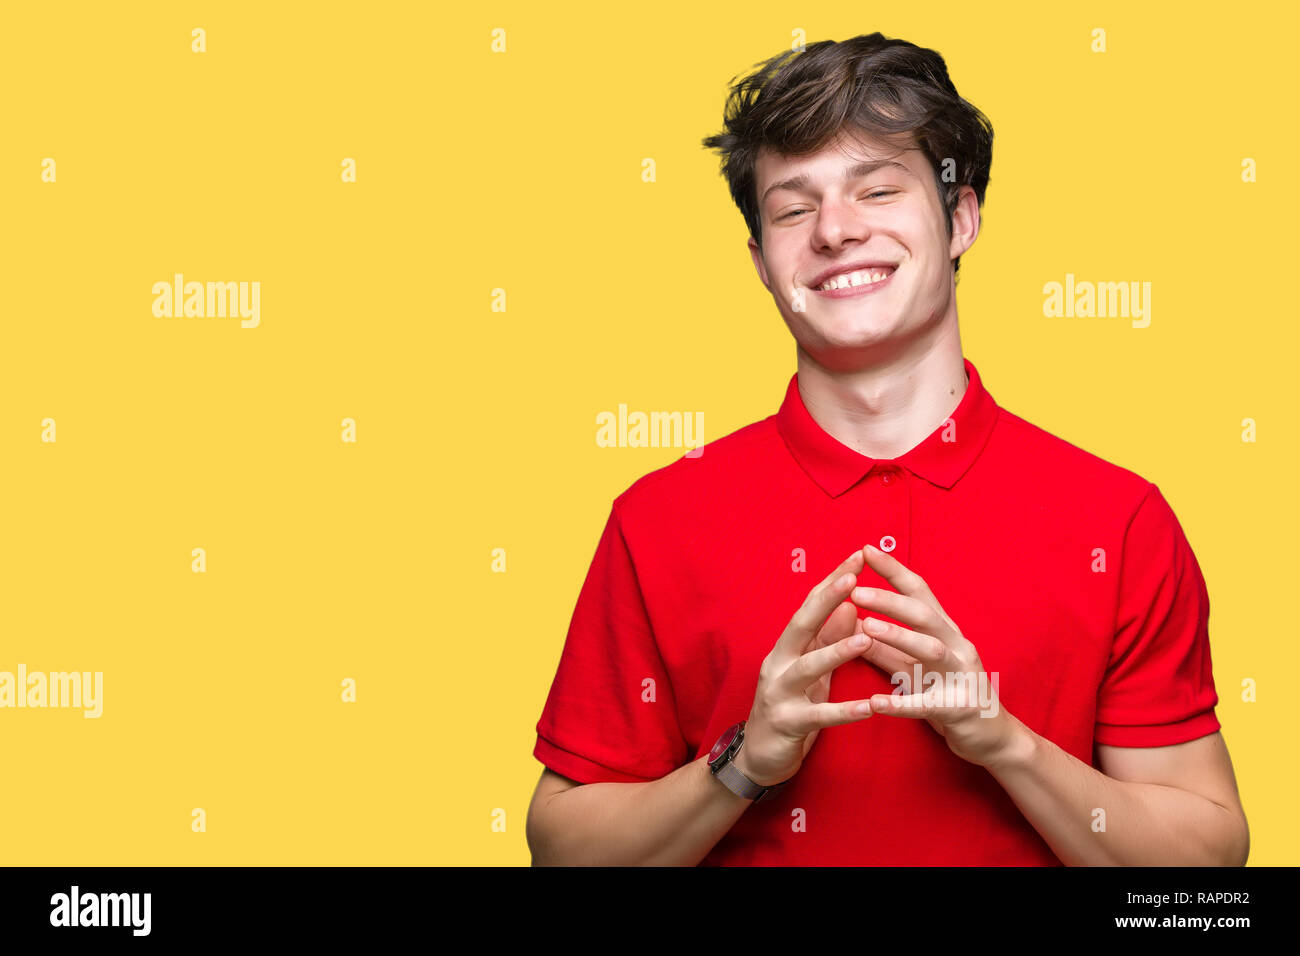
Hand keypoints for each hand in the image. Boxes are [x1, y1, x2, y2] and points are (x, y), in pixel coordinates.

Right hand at [734, 549, 875, 786]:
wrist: (758, 758)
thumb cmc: (790, 708)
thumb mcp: (809, 670)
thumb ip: (827, 639)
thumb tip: (850, 605)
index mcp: (786, 647)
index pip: (809, 606)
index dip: (832, 581)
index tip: (858, 557)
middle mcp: (778, 663)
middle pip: (801, 625)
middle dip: (827, 599)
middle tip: (854, 577)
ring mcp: (779, 693)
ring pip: (808, 668)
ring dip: (837, 652)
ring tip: (866, 638)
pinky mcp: (788, 724)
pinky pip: (819, 716)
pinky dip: (844, 711)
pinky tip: (870, 707)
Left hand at [850, 544, 1020, 767]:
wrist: (993, 738)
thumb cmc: (948, 695)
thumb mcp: (915, 667)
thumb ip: (886, 648)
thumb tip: (852, 622)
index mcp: (945, 632)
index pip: (919, 593)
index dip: (893, 570)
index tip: (865, 549)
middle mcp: (957, 646)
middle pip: (924, 615)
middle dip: (890, 599)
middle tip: (855, 588)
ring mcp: (962, 676)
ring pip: (932, 650)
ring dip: (899, 637)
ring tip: (867, 627)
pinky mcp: (960, 708)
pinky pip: (929, 704)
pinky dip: (902, 703)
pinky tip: (876, 703)